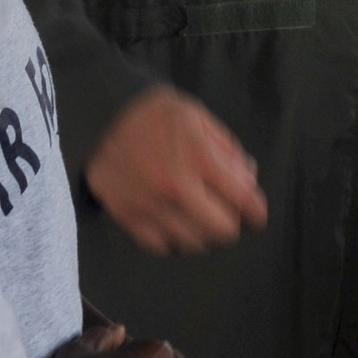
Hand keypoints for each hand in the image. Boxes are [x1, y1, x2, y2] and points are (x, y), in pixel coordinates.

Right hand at [86, 87, 266, 254]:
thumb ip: (227, 150)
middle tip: (224, 212)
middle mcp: (176, 186)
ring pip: (193, 242)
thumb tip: (247, 180)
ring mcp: (149, 204)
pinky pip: (160, 245)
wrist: (99, 112)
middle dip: (230, 221)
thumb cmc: (154, 113)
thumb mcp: (199, 117)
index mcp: (198, 156)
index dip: (256, 209)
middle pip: (221, 230)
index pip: (242, 198)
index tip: (257, 213)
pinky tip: (171, 220)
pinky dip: (171, 237)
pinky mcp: (126, 215)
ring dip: (201, 231)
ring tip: (196, 214)